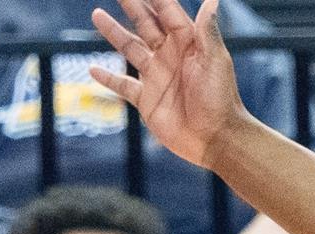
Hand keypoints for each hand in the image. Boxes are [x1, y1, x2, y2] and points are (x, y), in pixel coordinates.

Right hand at [91, 0, 245, 168]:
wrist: (215, 139)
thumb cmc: (221, 99)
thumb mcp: (215, 61)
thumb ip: (208, 31)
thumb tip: (212, 0)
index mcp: (188, 44)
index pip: (167, 12)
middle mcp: (170, 56)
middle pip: (145, 24)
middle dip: (132, 6)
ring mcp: (156, 77)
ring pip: (130, 48)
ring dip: (114, 32)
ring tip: (97, 15)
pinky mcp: (147, 100)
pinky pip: (123, 86)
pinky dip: (108, 78)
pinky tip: (93, 69)